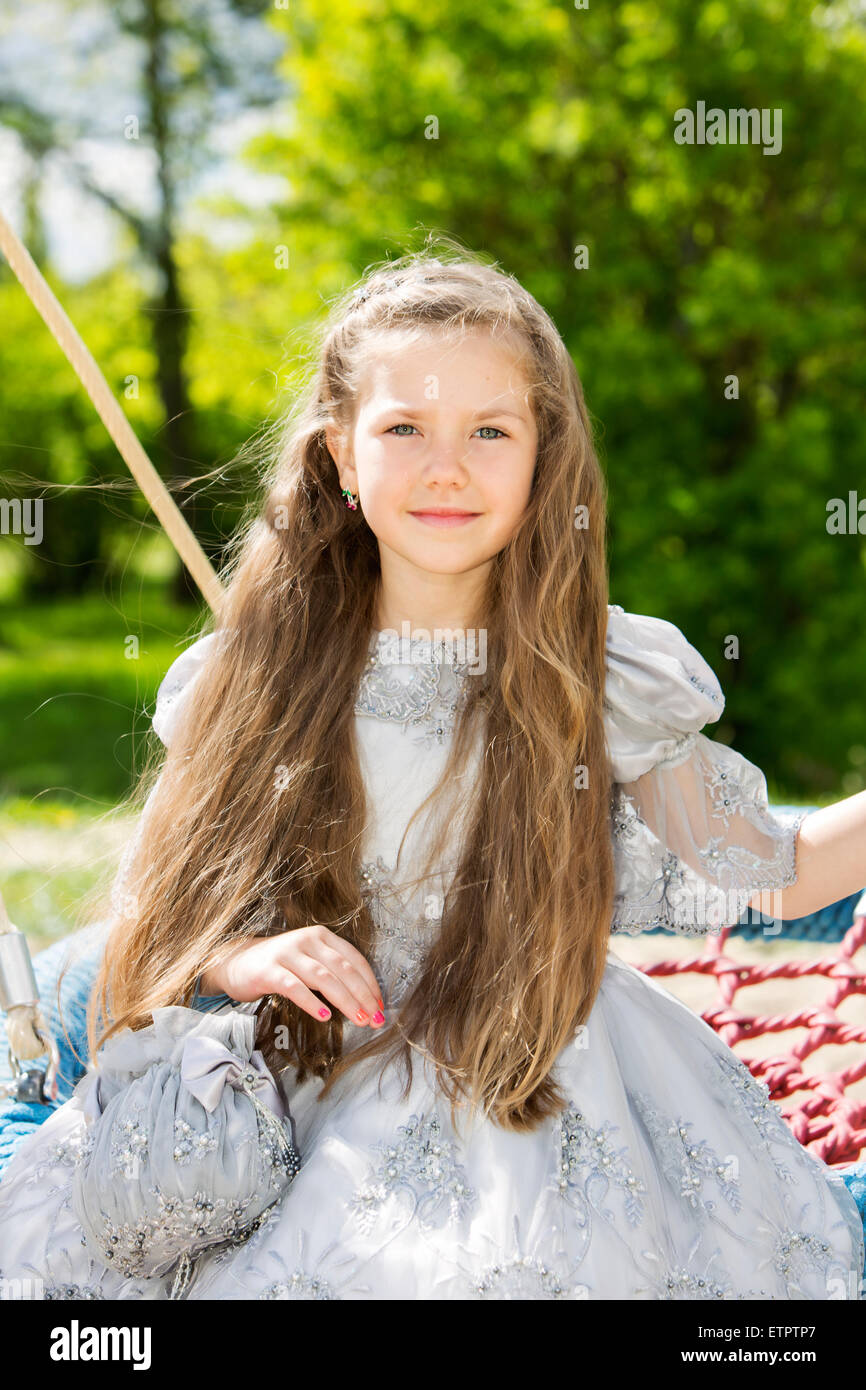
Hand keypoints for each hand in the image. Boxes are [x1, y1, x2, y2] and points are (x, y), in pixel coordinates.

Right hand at [202, 925, 385, 1026]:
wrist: (236, 961)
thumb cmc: (280, 966)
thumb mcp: (310, 962)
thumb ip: (333, 974)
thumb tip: (364, 1001)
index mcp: (322, 937)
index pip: (354, 959)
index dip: (370, 983)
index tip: (381, 1006)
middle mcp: (307, 940)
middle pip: (343, 968)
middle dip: (363, 995)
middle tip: (375, 1018)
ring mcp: (287, 953)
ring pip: (323, 977)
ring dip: (344, 1000)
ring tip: (358, 1019)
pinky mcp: (269, 970)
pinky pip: (295, 987)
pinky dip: (311, 1002)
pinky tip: (324, 1016)